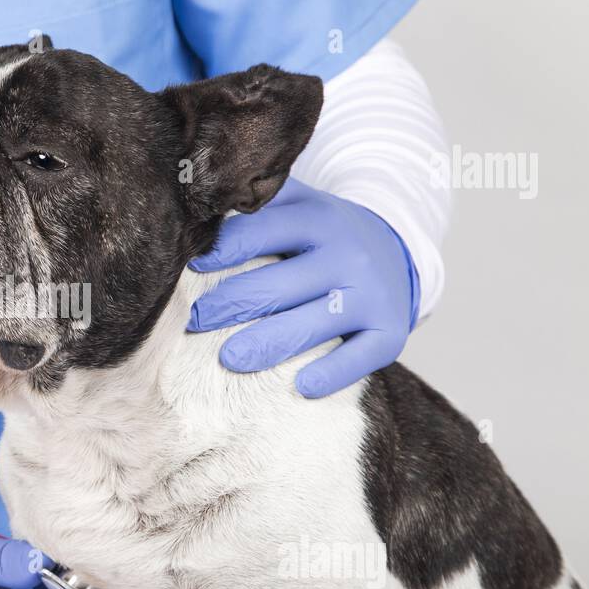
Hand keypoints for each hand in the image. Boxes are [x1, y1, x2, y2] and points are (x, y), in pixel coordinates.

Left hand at [187, 178, 419, 397]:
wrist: (397, 252)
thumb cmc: (326, 235)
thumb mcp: (301, 204)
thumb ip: (260, 202)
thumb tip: (200, 201)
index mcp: (320, 219)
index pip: (263, 232)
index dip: (224, 250)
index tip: (191, 267)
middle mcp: (348, 256)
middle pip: (280, 285)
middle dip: (231, 304)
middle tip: (195, 321)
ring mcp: (371, 295)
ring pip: (313, 323)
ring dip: (267, 344)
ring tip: (229, 358)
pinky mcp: (389, 332)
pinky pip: (359, 357)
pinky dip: (332, 373)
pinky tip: (301, 387)